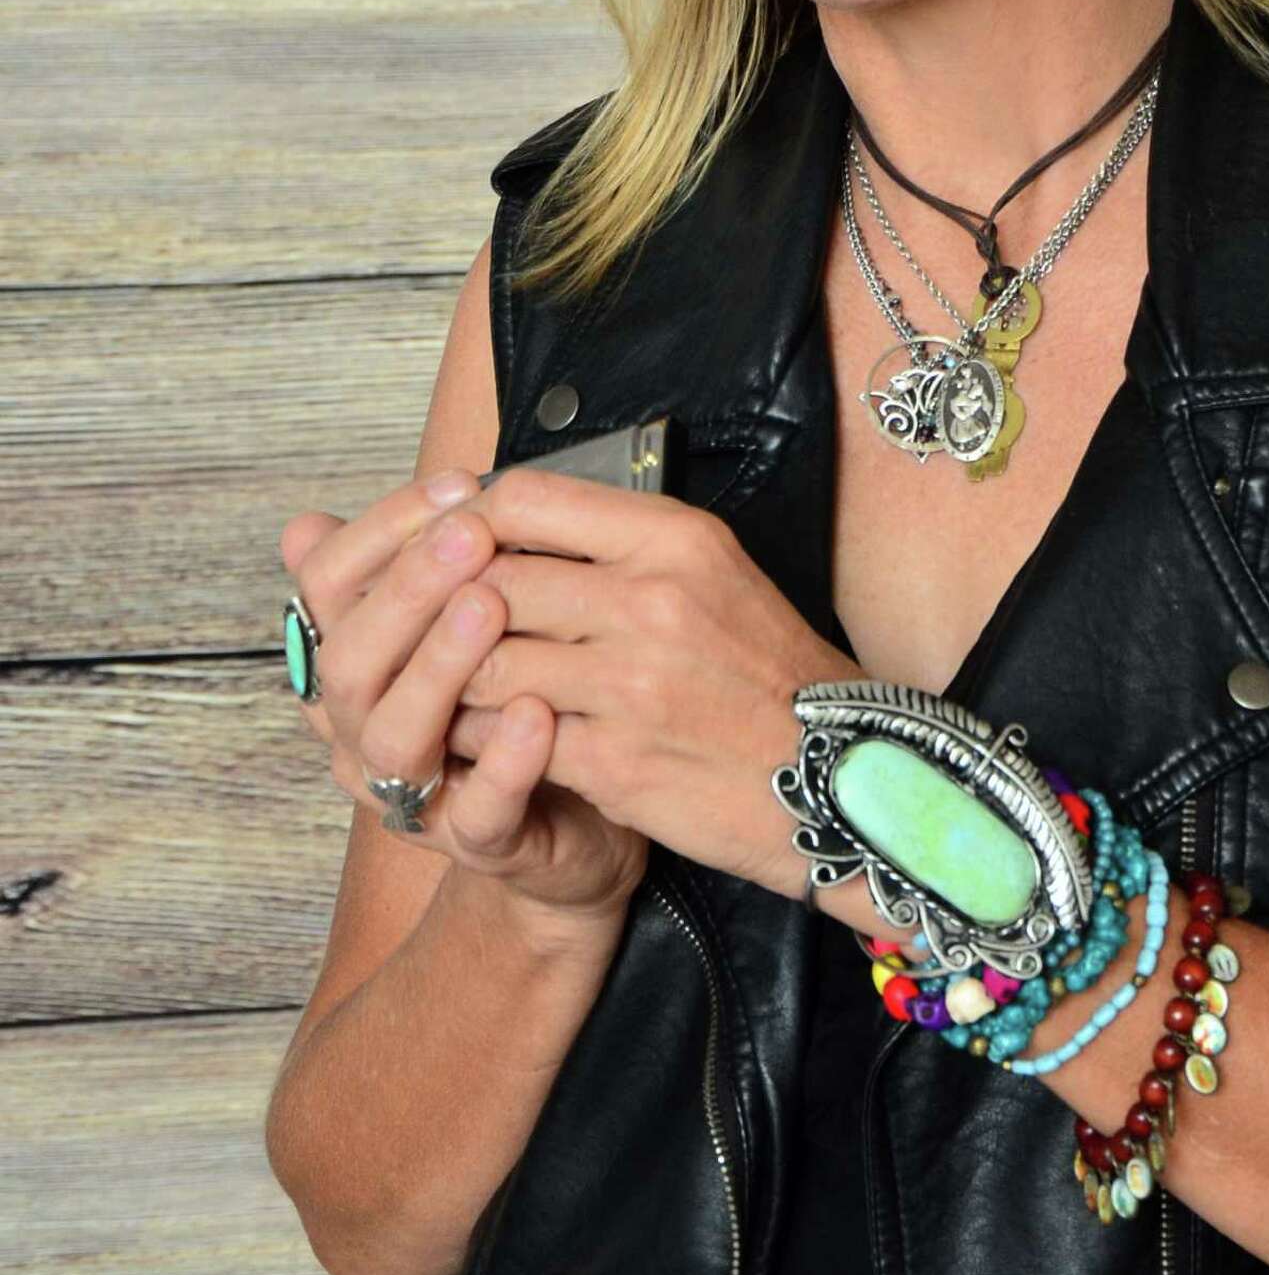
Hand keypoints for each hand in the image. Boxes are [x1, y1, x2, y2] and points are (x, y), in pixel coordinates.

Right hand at [279, 472, 649, 926]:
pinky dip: (504, 761)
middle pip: (351, 659)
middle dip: (409, 588)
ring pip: (395, 734)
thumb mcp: (475, 615)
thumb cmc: (523, 694)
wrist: (584, 815)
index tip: (459, 486)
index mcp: (359, 664)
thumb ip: (428, 562)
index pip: (328, 589)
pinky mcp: (481, 842)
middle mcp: (366, 730)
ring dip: (441, 663)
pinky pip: (480, 809)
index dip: (384, 531)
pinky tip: (536, 712)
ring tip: (490, 606)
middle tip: (471, 533)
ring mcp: (417, 793)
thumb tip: (315, 516)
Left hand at [424, 463, 865, 900]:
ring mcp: (630, 683)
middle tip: (429, 626)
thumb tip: (510, 524)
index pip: (525, 501)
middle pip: (490, 582)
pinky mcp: (613, 761)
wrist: (833, 772)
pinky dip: (482, 739)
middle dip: (447, 609)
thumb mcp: (712, 570)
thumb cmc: (763, 671)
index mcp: (673, 539)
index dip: (466, 524)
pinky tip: (485, 738)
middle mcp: (650, 600)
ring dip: (457, 678)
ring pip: (485, 663)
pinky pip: (506, 737)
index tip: (449, 546)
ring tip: (451, 685)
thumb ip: (619, 542)